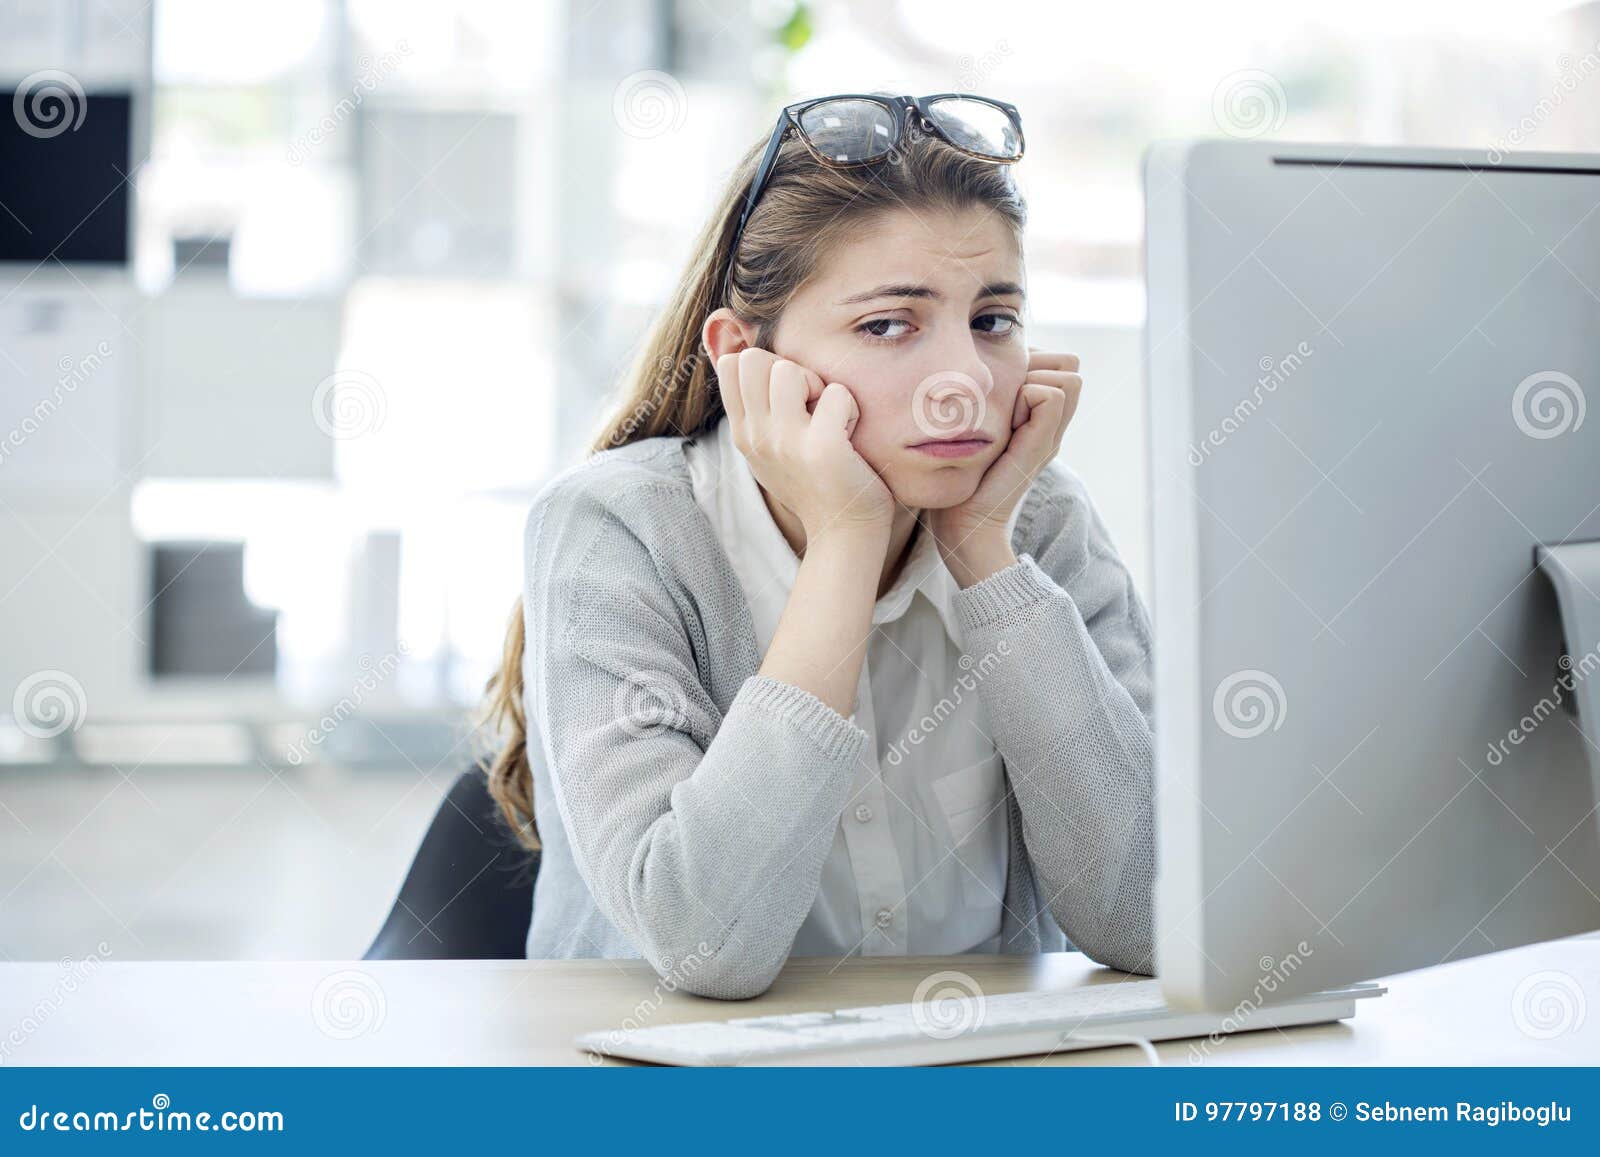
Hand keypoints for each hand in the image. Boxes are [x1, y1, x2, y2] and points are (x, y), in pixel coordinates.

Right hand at [715, 348, 894, 546]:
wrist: (844, 532)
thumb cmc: (815, 484)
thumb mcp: (768, 450)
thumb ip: (754, 412)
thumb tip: (737, 358)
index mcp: (743, 435)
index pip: (731, 364)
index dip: (766, 366)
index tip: (788, 397)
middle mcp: (757, 438)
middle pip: (755, 359)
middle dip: (789, 369)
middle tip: (810, 404)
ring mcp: (786, 444)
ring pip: (789, 369)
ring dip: (818, 385)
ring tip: (828, 417)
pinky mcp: (823, 449)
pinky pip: (837, 393)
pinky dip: (851, 408)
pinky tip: (850, 437)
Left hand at [928, 349, 1081, 586]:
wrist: (963, 522)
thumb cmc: (958, 474)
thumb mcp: (978, 429)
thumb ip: (991, 403)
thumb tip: (984, 365)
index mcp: (1039, 420)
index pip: (1062, 363)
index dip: (1034, 362)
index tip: (1002, 391)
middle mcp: (1052, 426)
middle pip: (1070, 367)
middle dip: (1036, 369)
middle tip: (1004, 404)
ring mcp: (1050, 436)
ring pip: (1067, 377)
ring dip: (1030, 383)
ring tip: (1003, 418)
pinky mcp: (1041, 446)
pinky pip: (1050, 395)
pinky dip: (1025, 398)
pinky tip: (1003, 426)